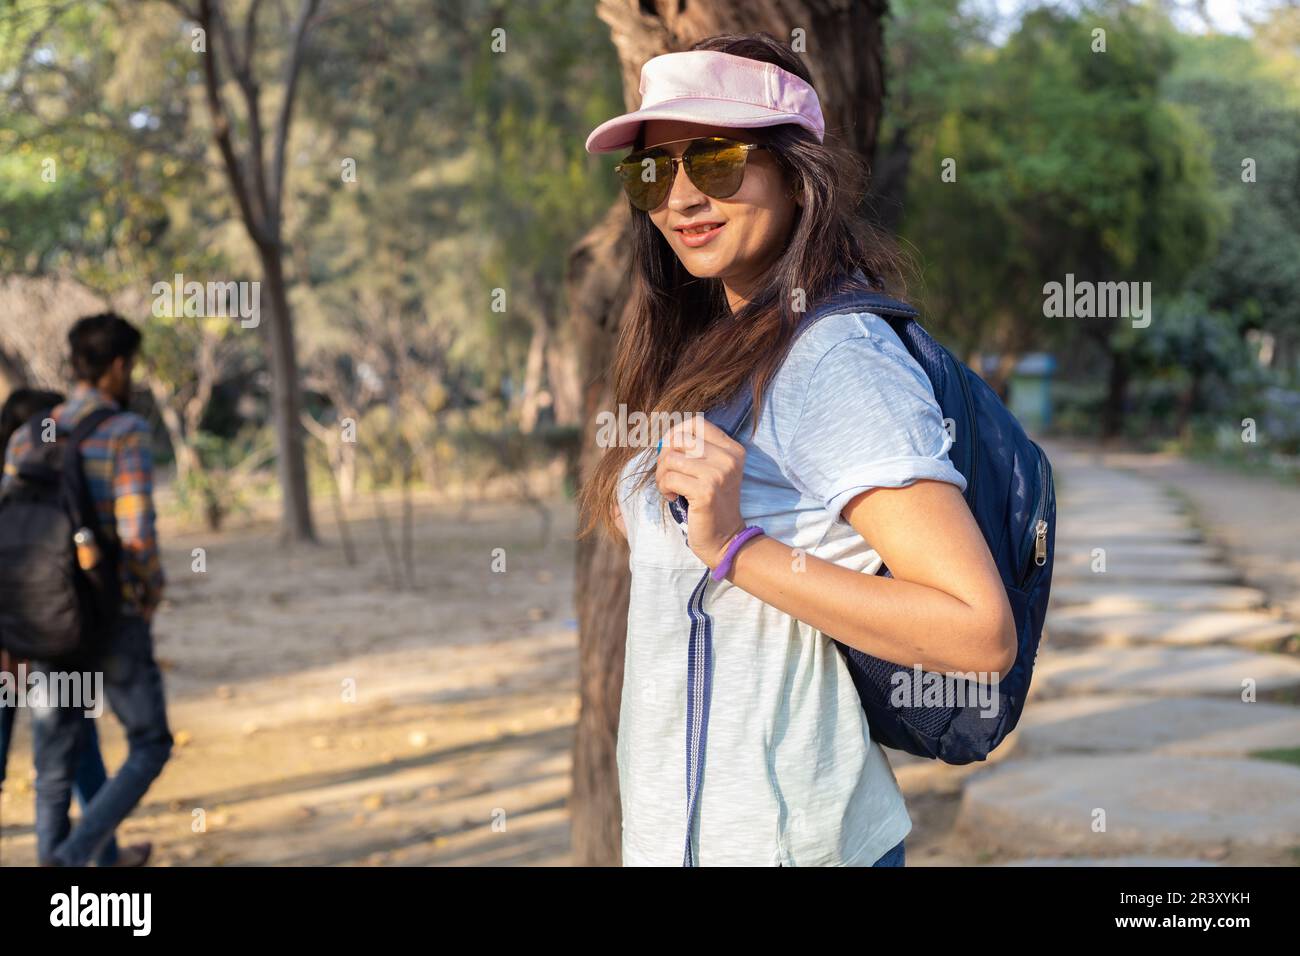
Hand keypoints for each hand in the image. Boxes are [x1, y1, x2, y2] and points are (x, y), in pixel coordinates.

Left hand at [655, 415, 746, 568]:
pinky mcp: (706, 491)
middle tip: (667, 475)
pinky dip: (664, 488)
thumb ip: (696, 451)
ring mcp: (718, 474)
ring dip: (661, 475)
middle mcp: (728, 458)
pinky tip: (673, 498)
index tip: (670, 452)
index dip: (675, 433)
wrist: (726, 539)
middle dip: (664, 456)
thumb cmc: (711, 504)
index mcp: (732, 449)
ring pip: (670, 458)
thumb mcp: (712, 471)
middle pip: (679, 438)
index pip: (697, 423)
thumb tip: (664, 436)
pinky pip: (669, 478)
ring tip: (669, 488)